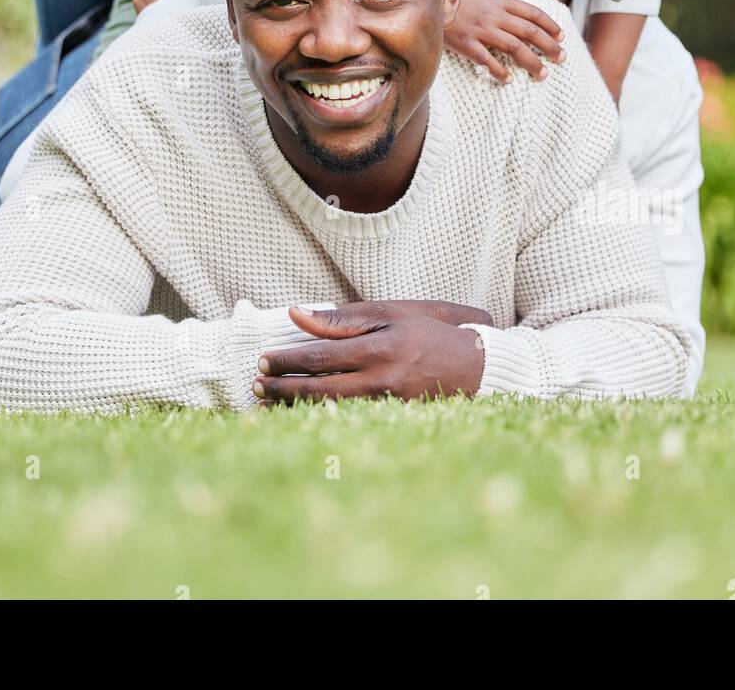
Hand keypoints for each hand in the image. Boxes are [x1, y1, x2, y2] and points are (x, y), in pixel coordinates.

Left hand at [254, 302, 486, 405]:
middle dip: (283, 388)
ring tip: (266, 406)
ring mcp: (389, 405)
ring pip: (332, 410)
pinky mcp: (395, 421)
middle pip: (320, 388)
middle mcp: (381, 380)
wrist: (478, 365)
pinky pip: (350, 421)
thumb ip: (342, 318)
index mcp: (378, 347)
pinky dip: (322, 418)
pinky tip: (302, 417)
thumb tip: (295, 313)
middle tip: (255, 386)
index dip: (287, 360)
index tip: (262, 360)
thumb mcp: (389, 313)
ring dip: (296, 407)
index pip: (320, 357)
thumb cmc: (431, 332)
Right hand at [443, 0, 563, 83]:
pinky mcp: (466, 43)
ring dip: (531, 61)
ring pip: (513, 47)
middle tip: (561, 58)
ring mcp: (481, 30)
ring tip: (543, 74)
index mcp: (500, 1)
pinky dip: (498, 71)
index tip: (562, 37)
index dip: (550, 26)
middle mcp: (495, 16)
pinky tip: (509, 80)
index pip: (532, 13)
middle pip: (529, 32)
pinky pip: (486, 60)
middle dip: (548, 46)